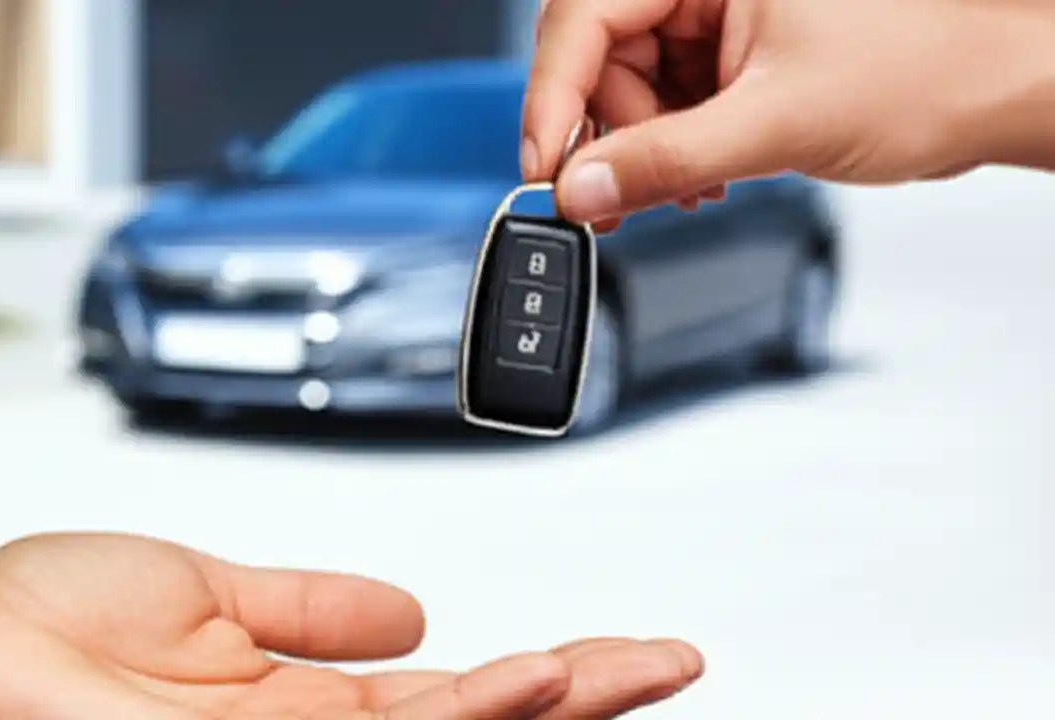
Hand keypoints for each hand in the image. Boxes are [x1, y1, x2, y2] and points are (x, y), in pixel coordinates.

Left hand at [0, 533, 702, 718]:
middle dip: (577, 699)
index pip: (452, 693)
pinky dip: (462, 712)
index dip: (539, 672)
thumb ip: (312, 606)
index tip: (610, 645)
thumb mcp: (213, 597)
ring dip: (538, 706)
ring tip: (619, 669)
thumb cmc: (51, 633)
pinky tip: (522, 680)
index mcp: (305, 699)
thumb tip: (411, 612)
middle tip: (665, 664)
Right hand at [523, 0, 1054, 226]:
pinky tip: (698, 179)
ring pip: (626, 86)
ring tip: (681, 189)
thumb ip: (666, 160)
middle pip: (598, 54)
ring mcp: (715, 20)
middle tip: (608, 193)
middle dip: (603, 132)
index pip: (585, 14)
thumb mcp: (775, 122)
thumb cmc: (924, 71)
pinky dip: (669, 150)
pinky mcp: (728, 58)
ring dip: (639, 150)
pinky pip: (663, 104)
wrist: (986, 99)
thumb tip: (580, 189)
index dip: (552, 93)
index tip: (544, 163)